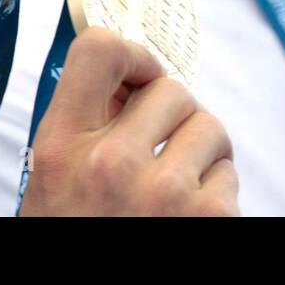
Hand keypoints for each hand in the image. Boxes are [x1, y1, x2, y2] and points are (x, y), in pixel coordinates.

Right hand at [19, 27, 238, 215]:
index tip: (138, 79)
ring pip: (210, 128)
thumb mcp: (55, 183)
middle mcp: (110, 163)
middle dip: (172, 118)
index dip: (131, 55)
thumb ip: (86, 127)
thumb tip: (133, 79)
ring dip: (200, 155)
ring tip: (174, 190)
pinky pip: (230, 177)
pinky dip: (217, 197)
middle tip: (160, 150)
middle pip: (171, 89)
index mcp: (61, 147)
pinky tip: (186, 223)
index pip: (98, 49)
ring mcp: (164, 193)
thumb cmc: (75, 235)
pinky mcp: (209, 220)